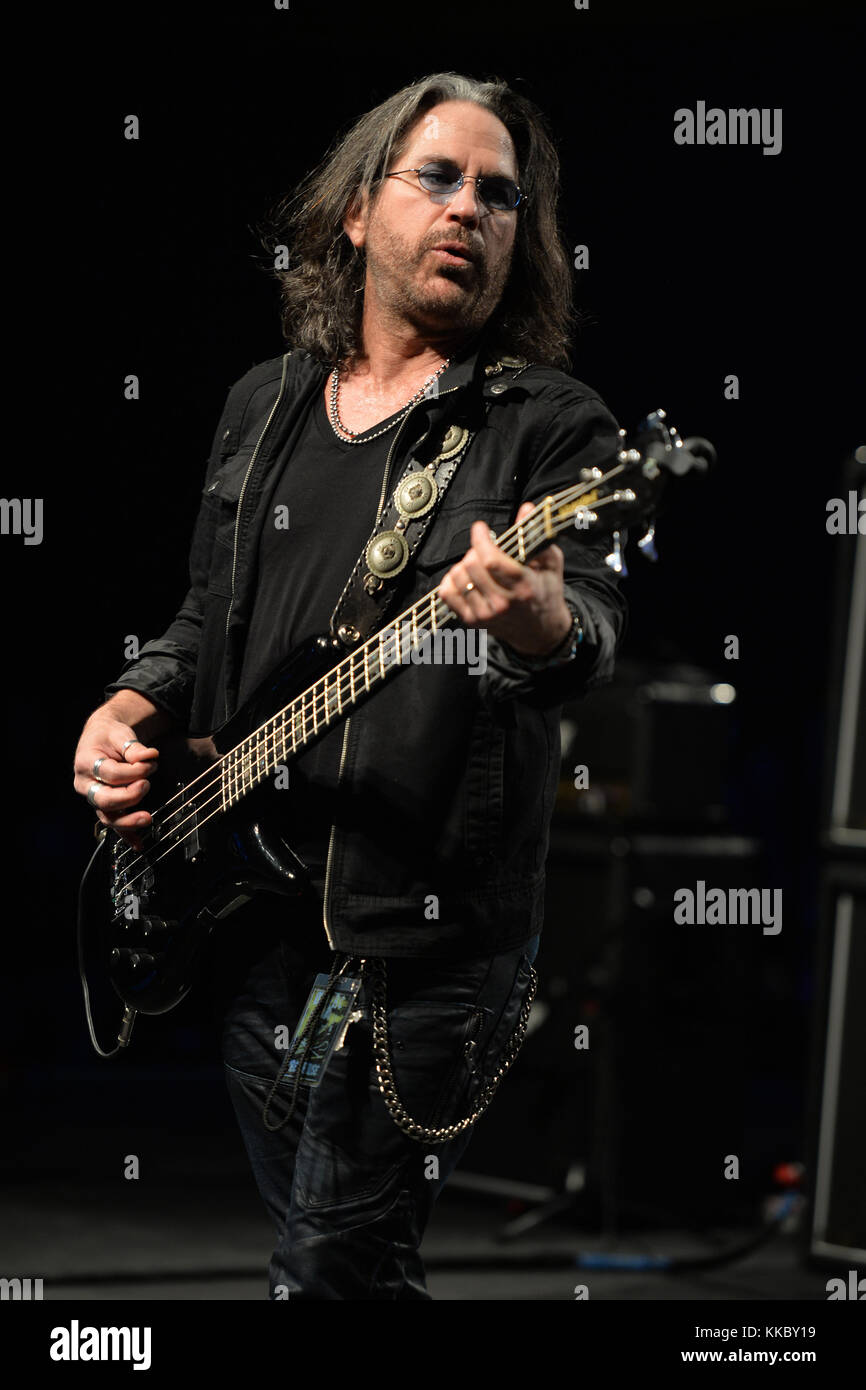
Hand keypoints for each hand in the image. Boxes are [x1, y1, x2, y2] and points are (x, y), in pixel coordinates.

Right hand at [73, 706, 159, 847]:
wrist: (100, 738)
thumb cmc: (108, 736)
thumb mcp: (120, 734)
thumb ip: (133, 747)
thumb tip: (149, 756)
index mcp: (86, 763)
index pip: (110, 774)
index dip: (133, 771)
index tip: (150, 763)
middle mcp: (85, 784)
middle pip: (104, 799)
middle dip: (129, 796)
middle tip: (146, 785)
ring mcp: (93, 798)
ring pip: (107, 816)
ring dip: (127, 821)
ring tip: (147, 819)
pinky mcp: (103, 806)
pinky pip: (113, 823)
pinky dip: (126, 835)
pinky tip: (138, 844)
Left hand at [439, 501, 572, 655]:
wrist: (541, 631)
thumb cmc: (545, 592)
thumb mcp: (551, 563)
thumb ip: (535, 535)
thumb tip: (526, 508)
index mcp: (523, 586)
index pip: (491, 560)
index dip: (480, 539)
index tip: (480, 528)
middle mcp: (503, 603)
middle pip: (470, 566)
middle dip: (475, 550)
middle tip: (484, 550)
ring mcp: (485, 614)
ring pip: (457, 578)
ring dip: (463, 565)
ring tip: (477, 566)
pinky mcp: (472, 621)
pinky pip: (447, 594)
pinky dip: (451, 581)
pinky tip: (465, 578)